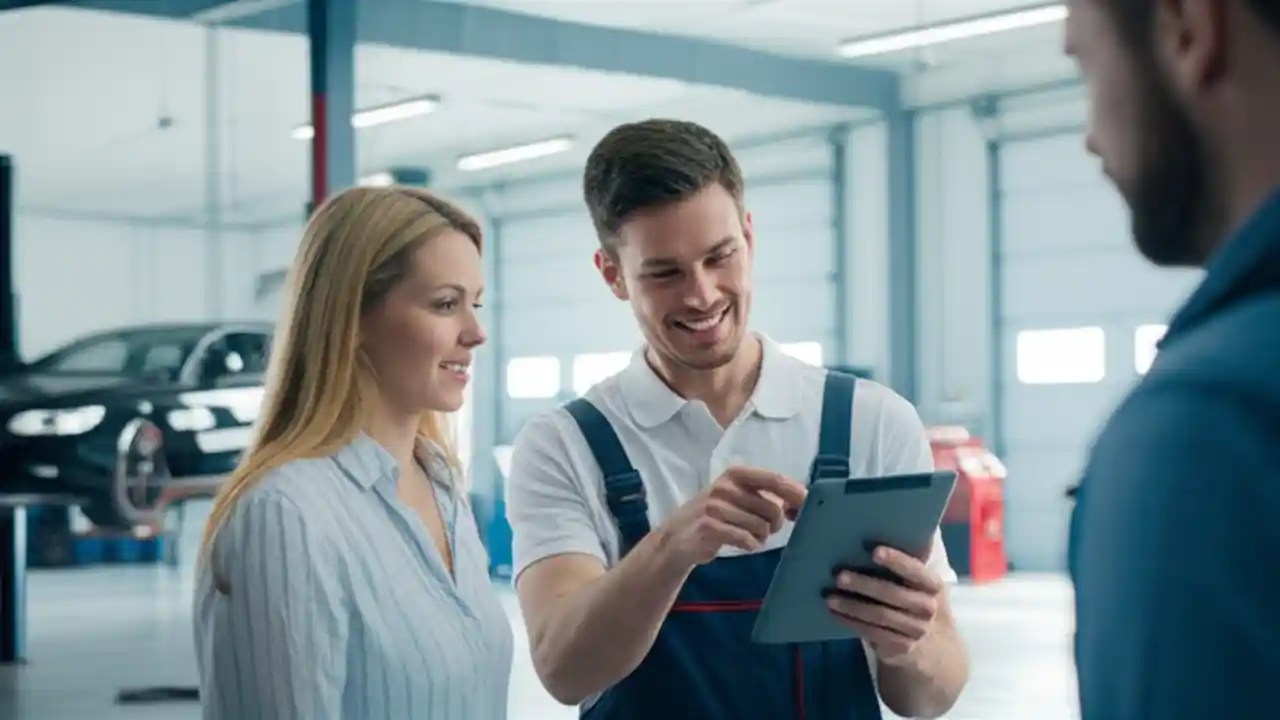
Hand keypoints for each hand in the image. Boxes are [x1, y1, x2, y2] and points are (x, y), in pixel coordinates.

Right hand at [658, 466, 806, 566]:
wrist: (677, 537)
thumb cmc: (715, 515)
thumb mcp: (737, 496)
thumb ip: (765, 495)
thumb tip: (802, 501)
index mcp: (736, 474)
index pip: (775, 480)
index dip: (796, 494)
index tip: (807, 507)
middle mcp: (725, 486)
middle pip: (772, 509)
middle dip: (775, 525)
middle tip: (765, 530)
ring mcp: (715, 506)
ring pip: (761, 527)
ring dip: (761, 537)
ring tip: (748, 536)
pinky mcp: (709, 527)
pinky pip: (746, 539)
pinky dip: (750, 545)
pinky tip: (742, 544)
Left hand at [825, 546, 944, 665]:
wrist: (933, 644)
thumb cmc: (915, 598)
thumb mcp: (919, 583)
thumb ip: (905, 563)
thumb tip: (876, 531)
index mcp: (933, 584)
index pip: (916, 571)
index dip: (897, 561)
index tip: (875, 551)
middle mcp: (928, 607)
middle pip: (893, 595)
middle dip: (865, 584)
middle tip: (839, 576)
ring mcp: (916, 630)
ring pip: (880, 616)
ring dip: (852, 606)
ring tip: (830, 597)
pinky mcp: (901, 646)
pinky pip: (873, 633)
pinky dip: (851, 622)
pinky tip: (834, 613)